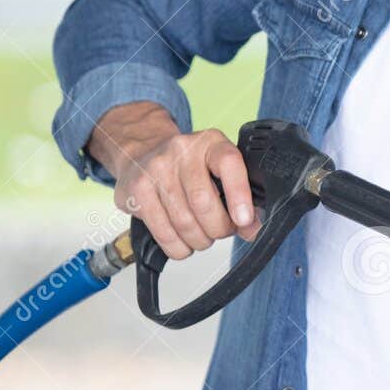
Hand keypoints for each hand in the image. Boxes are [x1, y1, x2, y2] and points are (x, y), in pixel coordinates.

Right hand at [88, 101, 259, 260]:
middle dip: (219, 228)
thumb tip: (253, 229)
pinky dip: (179, 247)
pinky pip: (164, 234)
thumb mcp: (218, 169)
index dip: (239, 195)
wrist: (141, 154)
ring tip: (202, 236)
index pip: (229, 163)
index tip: (244, 220)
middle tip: (221, 230)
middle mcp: (181, 151)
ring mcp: (155, 169)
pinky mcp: (136, 190)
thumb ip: (240, 196)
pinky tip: (183, 241)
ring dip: (200, 240)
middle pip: (203, 202)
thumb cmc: (188, 167)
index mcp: (210, 142)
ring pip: (184, 223)